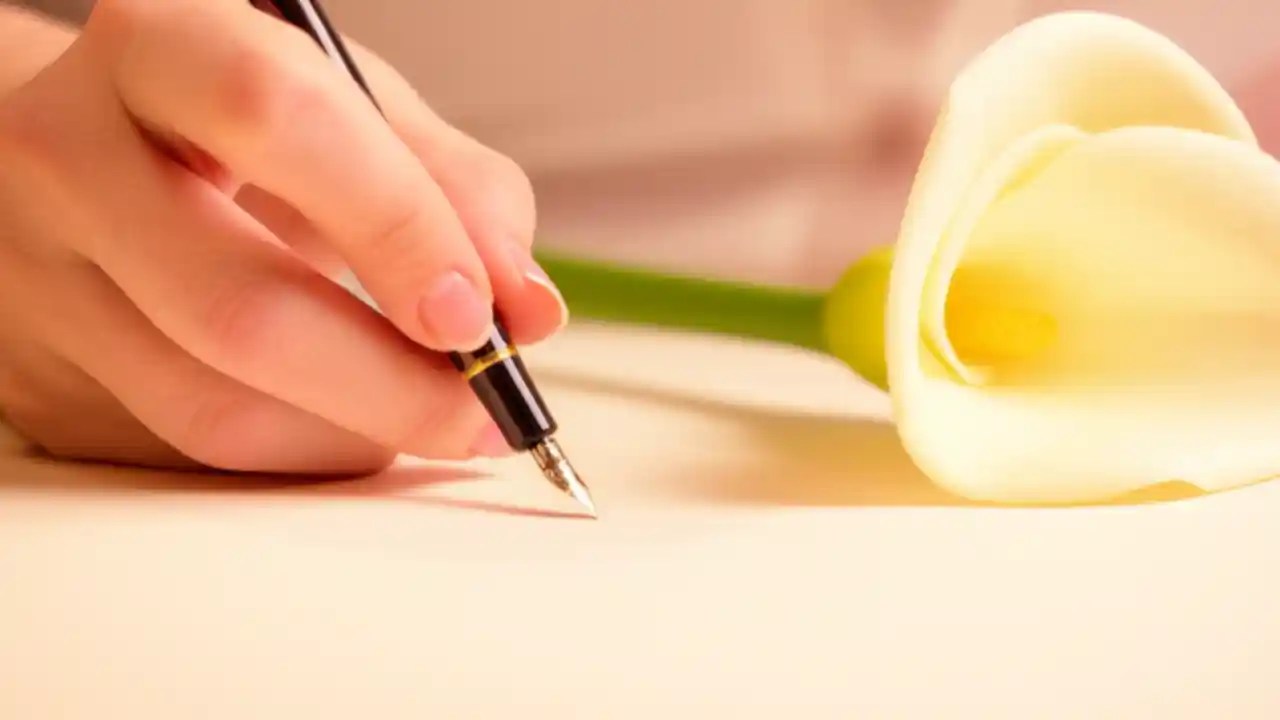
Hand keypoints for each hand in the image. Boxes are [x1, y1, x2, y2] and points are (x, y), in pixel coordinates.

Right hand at [0, 0, 566, 473]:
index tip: (480, 314)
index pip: (276, 118)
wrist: (72, 158)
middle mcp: (70, 156)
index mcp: (160, 44)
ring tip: (432, 414)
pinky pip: (198, 453)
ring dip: (362, 435)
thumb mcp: (353, 108)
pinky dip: (309, 449)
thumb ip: (458, 189)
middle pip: (239, 309)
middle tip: (487, 410)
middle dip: (396, 385)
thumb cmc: (231, 123)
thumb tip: (528, 311)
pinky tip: (351, 418)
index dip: (396, 225)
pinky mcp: (45, 382)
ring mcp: (37, 281)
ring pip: (216, 408)